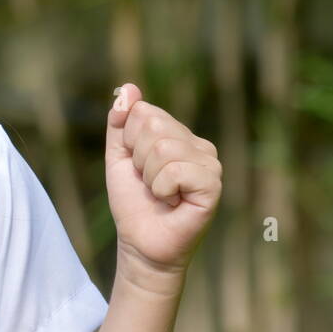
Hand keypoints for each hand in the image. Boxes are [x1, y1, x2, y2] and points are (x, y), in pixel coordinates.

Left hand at [105, 82, 221, 281]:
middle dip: (138, 159)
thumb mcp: (119, 157)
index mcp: (179, 134)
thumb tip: (128, 88)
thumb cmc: (133, 202)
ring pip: (162, 148)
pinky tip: (172, 202)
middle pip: (154, 126)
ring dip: (149, 177)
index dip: (129, 142)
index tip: (137, 167)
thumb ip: (120, 123)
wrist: (141, 243)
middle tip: (148, 183)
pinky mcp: (213, 184)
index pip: (144, 112)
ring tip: (160, 194)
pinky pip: (175, 170)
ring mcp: (210, 164)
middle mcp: (199, 145)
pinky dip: (162, 189)